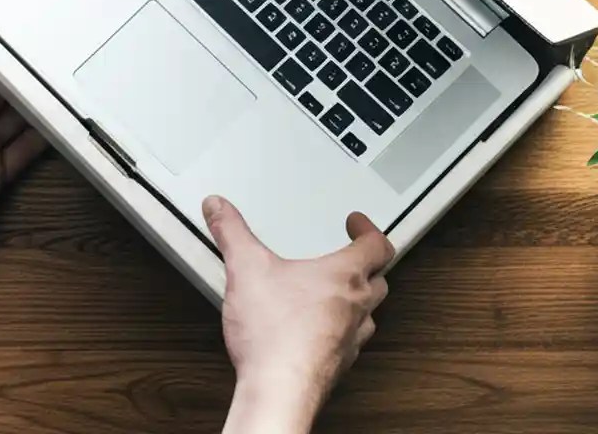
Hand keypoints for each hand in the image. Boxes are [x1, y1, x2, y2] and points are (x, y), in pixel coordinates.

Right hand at [204, 195, 393, 433]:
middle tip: (352, 257)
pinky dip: (338, 331)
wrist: (279, 390)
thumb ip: (231, 233)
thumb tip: (219, 207)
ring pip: (368, 314)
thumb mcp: (246, 268)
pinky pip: (348, 342)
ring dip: (357, 301)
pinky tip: (314, 332)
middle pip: (379, 280)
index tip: (356, 223)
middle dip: (366, 266)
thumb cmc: (274, 333)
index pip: (377, 245)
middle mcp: (356, 307)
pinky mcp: (337, 364)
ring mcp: (350, 339)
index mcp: (343, 276)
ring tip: (335, 294)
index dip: (369, 230)